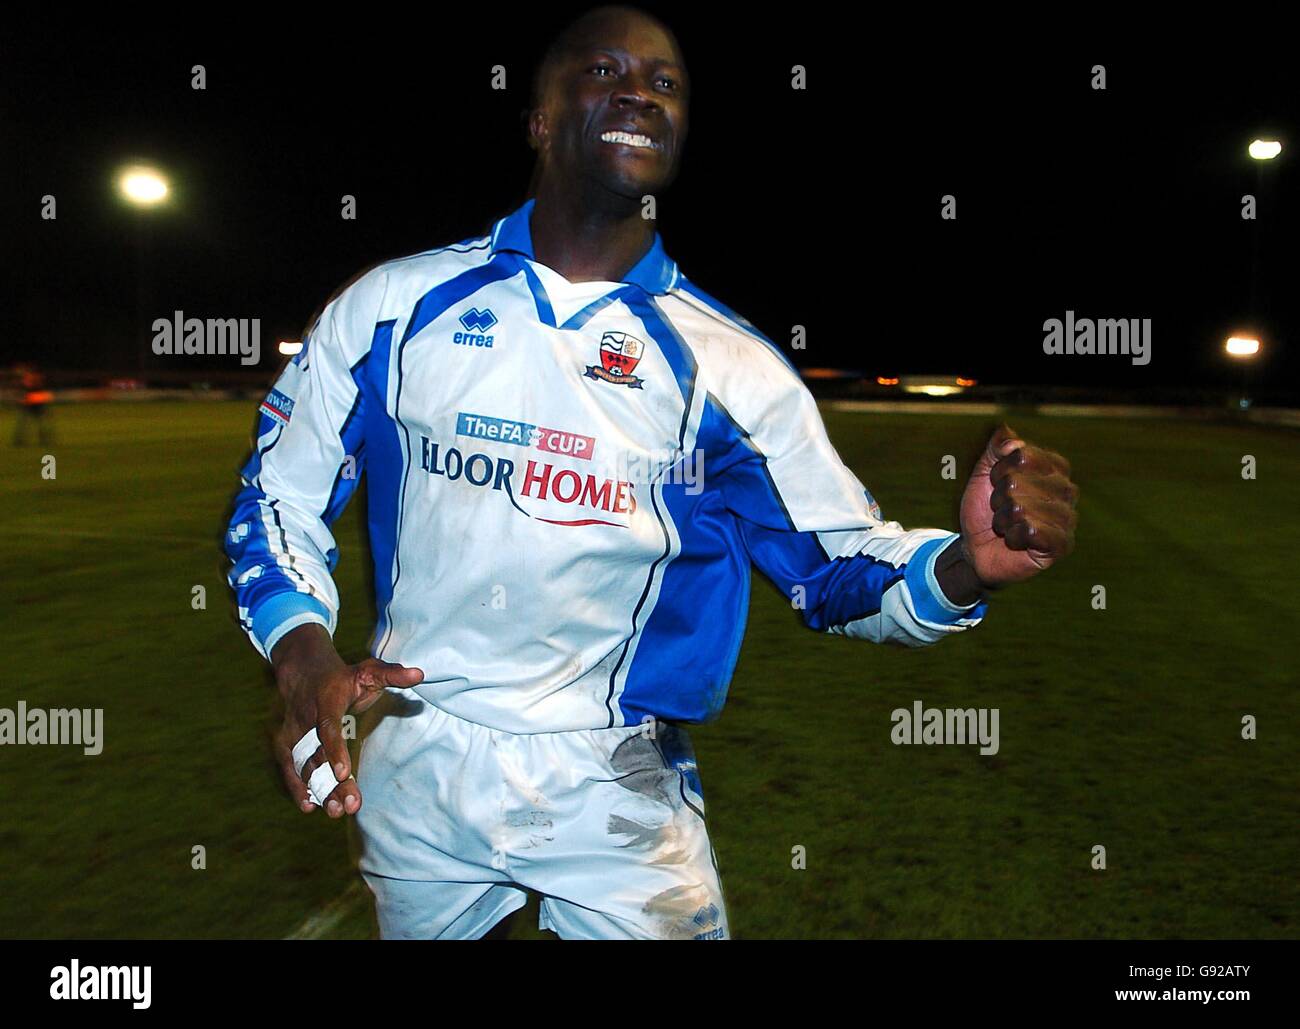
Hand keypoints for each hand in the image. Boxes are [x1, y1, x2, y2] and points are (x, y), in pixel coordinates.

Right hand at [270, 623, 423, 817]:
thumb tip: (420, 674)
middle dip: (332, 782)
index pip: (328, 727)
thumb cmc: (344, 676)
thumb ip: (393, 674)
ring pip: (305, 765)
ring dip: (319, 790)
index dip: (335, 751)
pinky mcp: (286, 743)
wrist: (304, 672)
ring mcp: (293, 732)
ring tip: (336, 811)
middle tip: (349, 806)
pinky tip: (310, 806)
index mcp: (326, 700)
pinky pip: (290, 768)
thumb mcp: (369, 669)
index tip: (343, 773)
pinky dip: (298, 787)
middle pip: (318, 754)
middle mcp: (305, 718)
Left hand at [959, 424, 1077, 587]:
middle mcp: (1067, 490)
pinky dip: (1013, 536)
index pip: (1021, 455)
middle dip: (998, 498)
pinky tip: (1016, 541)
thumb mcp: (983, 472)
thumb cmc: (985, 509)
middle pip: (1016, 482)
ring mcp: (1067, 518)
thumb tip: (1014, 442)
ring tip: (1008, 526)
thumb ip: (996, 448)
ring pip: (1019, 508)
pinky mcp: (1062, 544)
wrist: (976, 549)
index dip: (999, 470)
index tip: (997, 484)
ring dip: (1003, 519)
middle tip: (1002, 510)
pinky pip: (1030, 530)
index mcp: (1053, 467)